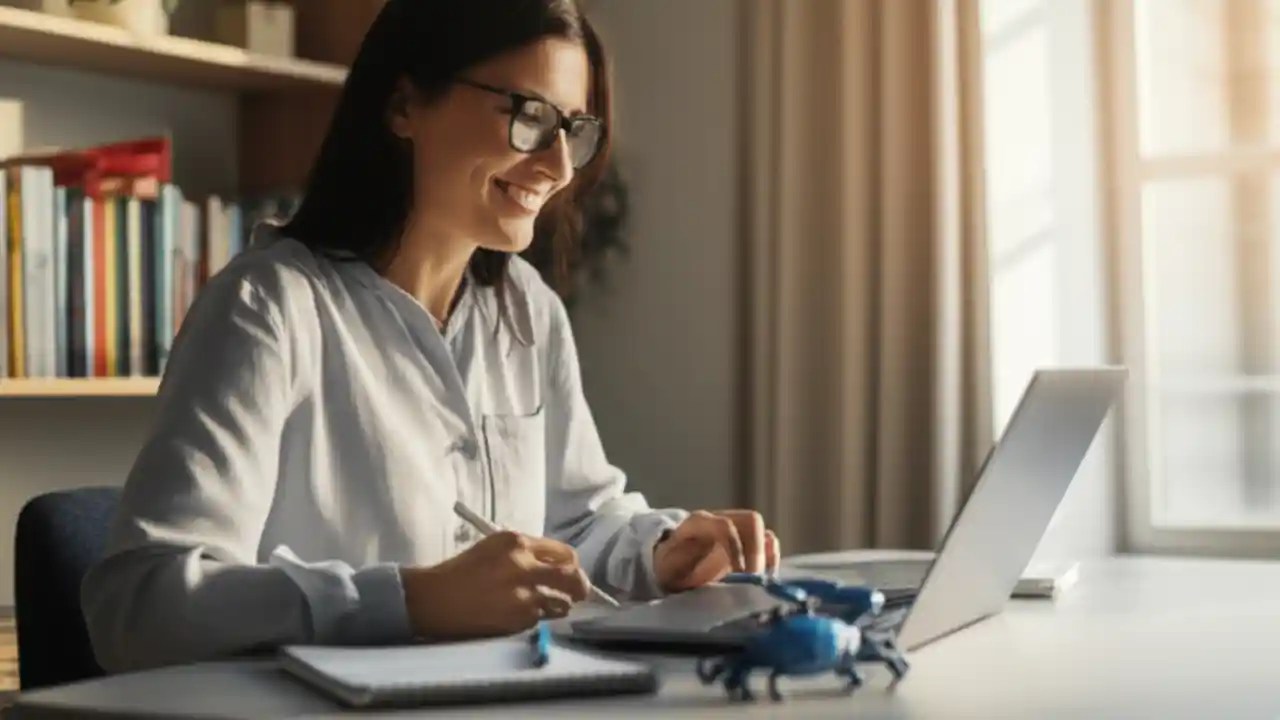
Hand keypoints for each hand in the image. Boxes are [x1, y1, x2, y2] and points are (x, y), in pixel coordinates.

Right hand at [400, 531, 589, 639]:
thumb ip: (525, 553)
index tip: (571, 571)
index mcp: (516, 542)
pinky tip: (519, 614)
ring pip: (562, 602)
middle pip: (572, 576)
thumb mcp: (494, 549)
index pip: (563, 552)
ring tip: (546, 605)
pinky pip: (541, 618)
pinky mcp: (518, 618)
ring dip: (559, 605)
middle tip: (580, 593)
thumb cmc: (461, 571)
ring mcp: (523, 593)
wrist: (435, 598)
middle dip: (581, 586)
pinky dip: (537, 618)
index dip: (571, 565)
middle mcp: (524, 564)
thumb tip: (555, 565)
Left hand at [653, 510, 780, 592]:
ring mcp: (738, 530)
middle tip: (754, 582)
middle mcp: (722, 519)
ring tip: (759, 584)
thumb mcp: (668, 565)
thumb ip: (685, 558)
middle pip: (752, 522)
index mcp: (699, 522)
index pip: (726, 525)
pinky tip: (763, 582)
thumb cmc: (669, 567)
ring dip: (766, 559)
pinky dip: (771, 563)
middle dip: (757, 553)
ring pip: (764, 534)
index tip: (740, 575)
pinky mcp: (749, 543)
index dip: (736, 549)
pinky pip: (769, 546)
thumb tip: (709, 551)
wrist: (670, 565)